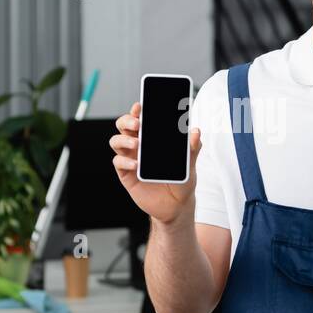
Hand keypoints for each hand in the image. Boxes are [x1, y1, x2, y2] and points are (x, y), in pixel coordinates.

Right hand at [111, 101, 199, 225]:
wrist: (176, 207)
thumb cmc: (182, 182)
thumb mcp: (190, 164)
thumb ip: (192, 148)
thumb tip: (196, 131)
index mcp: (152, 139)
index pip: (141, 119)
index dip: (137, 110)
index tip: (140, 105)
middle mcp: (139, 146)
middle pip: (123, 126)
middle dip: (127, 120)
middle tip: (138, 123)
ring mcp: (131, 159)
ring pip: (116, 141)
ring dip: (123, 139)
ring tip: (136, 143)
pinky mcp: (126, 175)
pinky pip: (118, 163)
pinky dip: (124, 161)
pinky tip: (135, 164)